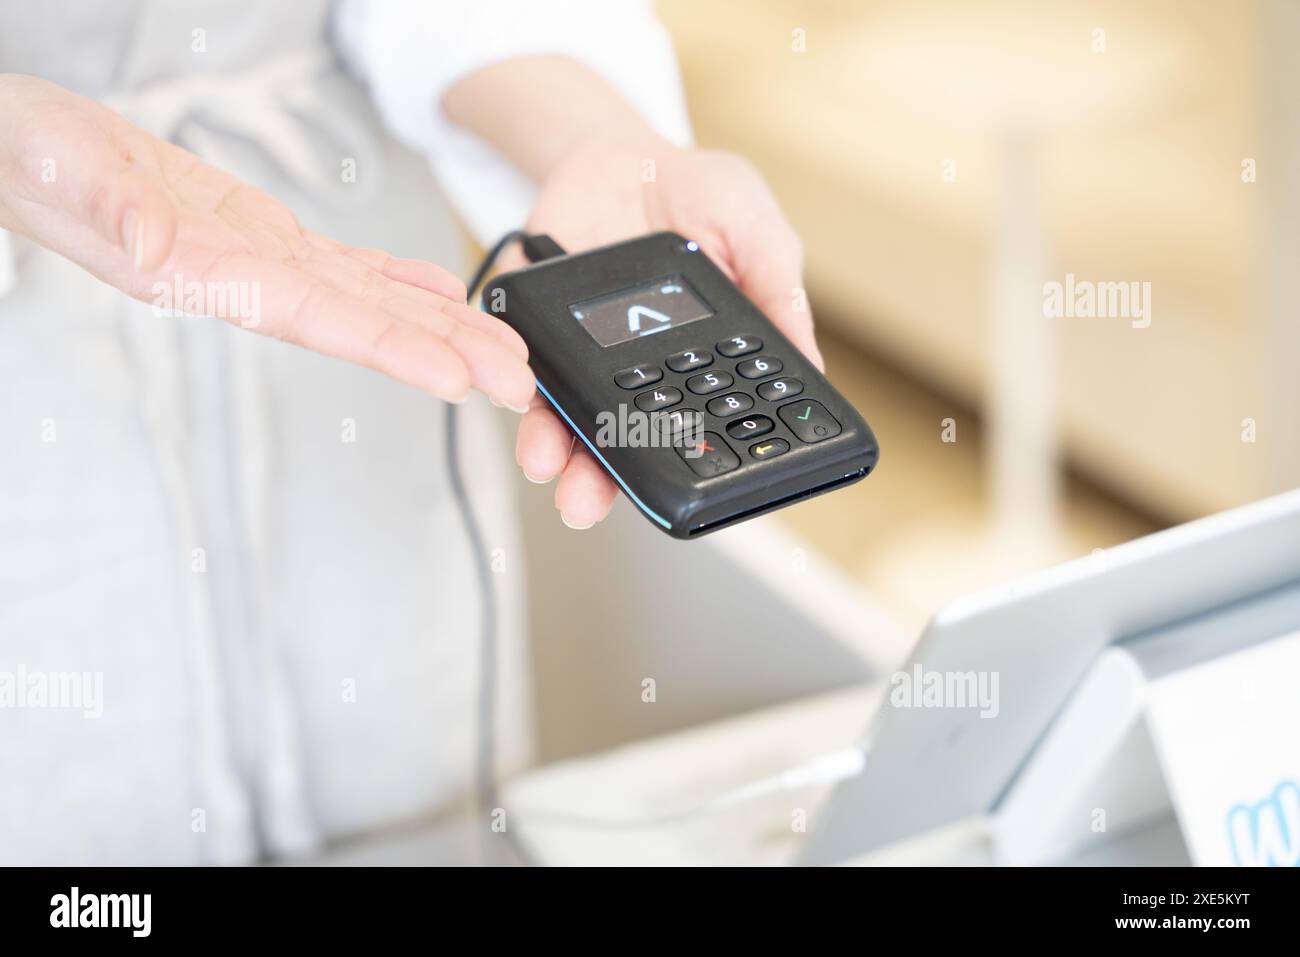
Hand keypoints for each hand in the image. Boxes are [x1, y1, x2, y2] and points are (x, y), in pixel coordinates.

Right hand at [0, 74, 533, 408]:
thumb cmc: (29, 160)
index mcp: (211, 277)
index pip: (321, 321)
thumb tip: (155, 250)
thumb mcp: (60, 168)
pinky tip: (440, 288)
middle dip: (447, 356)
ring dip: (440, 325)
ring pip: (369, 301)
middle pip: (368, 326)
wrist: (18, 154)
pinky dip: (397, 278)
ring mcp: (261, 262)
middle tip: (521, 384)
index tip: (459, 381)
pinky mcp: (262, 237)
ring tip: (504, 348)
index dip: (393, 349)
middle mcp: (249, 283)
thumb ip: (110, 208)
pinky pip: (346, 267)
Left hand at [513, 137, 821, 527]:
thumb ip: (778, 288)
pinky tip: (524, 406)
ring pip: (569, 420)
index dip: (693, 460)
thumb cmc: (699, 194)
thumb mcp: (758, 228)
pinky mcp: (538, 330)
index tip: (693, 487)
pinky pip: (525, 371)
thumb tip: (812, 364)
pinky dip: (521, 393)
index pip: (697, 427)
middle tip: (587, 506)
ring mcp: (587, 357)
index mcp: (698, 367)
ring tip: (549, 471)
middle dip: (603, 481)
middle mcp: (640, 376)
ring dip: (557, 453)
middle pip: (624, 441)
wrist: (621, 151)